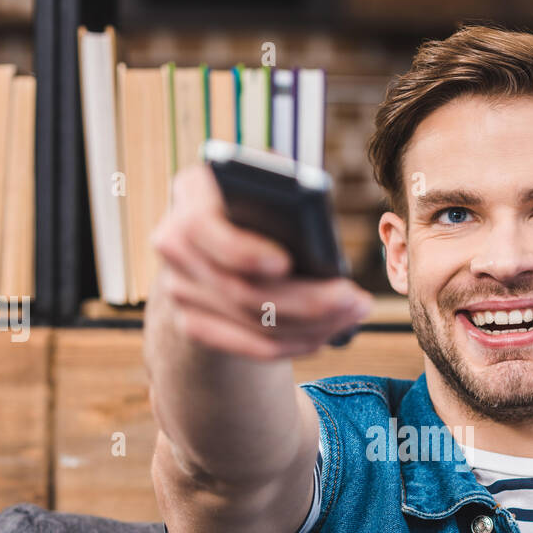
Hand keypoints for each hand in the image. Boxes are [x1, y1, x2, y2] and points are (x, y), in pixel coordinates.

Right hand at [148, 163, 373, 360]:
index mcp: (190, 194)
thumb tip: (312, 220)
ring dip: (314, 325)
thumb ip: (280, 192)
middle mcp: (174, 245)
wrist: (215, 235)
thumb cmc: (257, 201)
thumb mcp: (266, 186)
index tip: (285, 263)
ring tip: (356, 313)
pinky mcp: (193, 325)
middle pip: (242, 290)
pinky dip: (296, 343)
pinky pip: (252, 347)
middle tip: (357, 300)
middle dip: (308, 301)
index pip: (203, 230)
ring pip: (253, 323)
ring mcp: (179, 290)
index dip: (244, 252)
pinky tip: (330, 334)